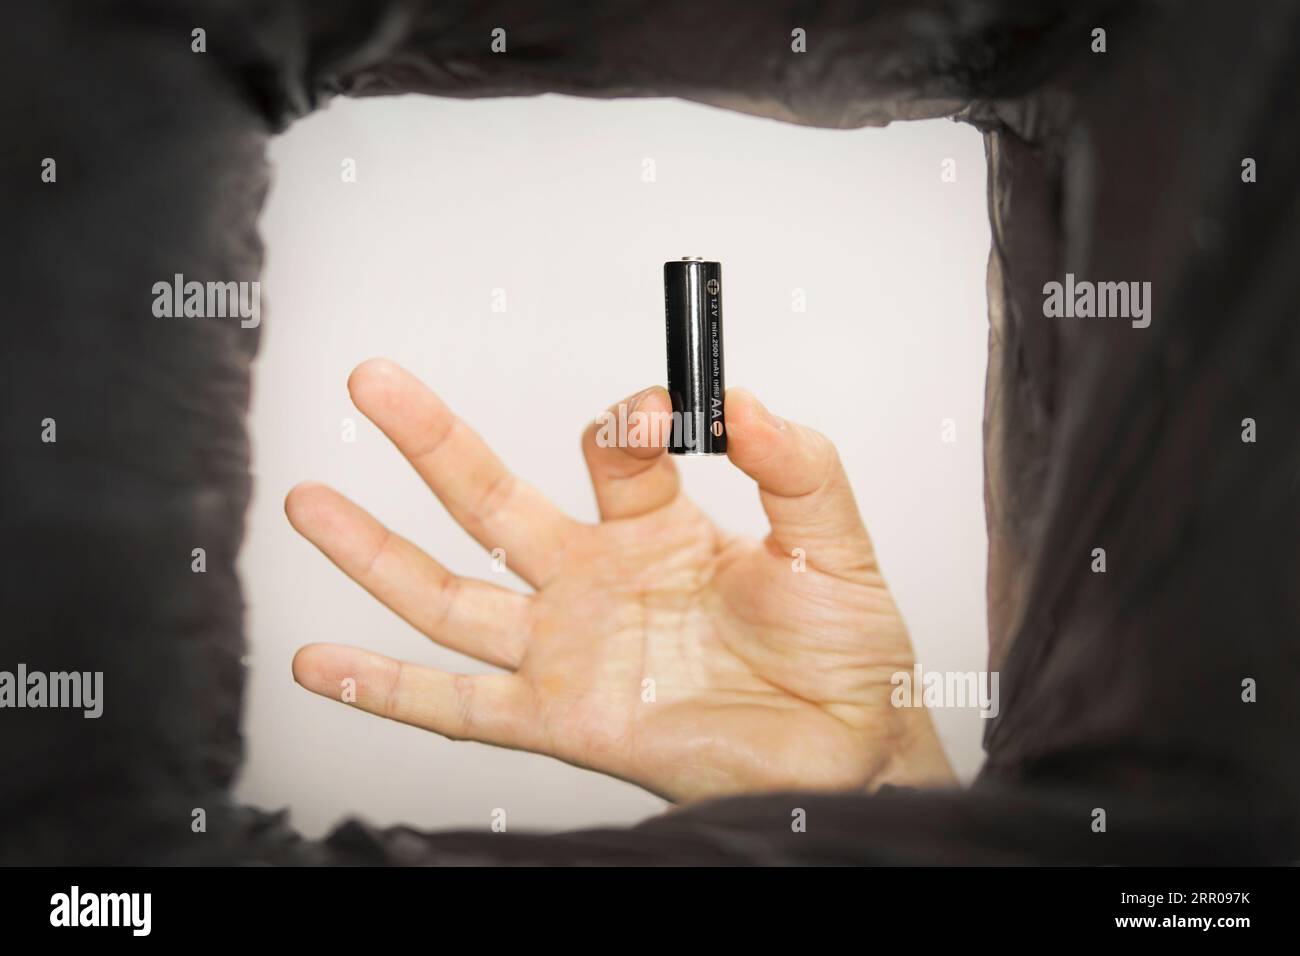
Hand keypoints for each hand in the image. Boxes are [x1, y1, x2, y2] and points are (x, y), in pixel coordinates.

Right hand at [286, 359, 953, 802]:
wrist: (849, 752)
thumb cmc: (844, 651)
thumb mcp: (832, 540)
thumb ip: (793, 463)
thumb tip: (735, 398)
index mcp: (658, 527)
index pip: (611, 448)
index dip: (627, 418)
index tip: (656, 414)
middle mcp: (596, 580)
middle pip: (491, 502)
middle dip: (431, 441)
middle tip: (373, 382)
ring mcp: (570, 649)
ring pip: (452, 596)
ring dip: (377, 554)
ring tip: (309, 503)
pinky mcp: (562, 719)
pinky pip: (459, 706)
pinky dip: (388, 689)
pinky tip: (324, 662)